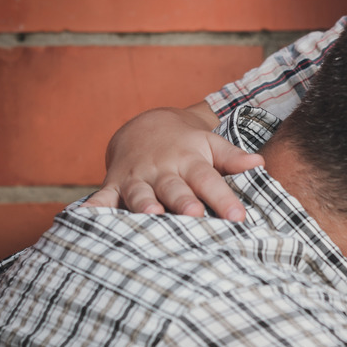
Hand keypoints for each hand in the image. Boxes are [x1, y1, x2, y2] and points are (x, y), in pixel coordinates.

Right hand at [87, 105, 263, 220]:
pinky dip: (94, 208)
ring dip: (144, 204)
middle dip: (183, 202)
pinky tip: (87, 220)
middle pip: (174, 187)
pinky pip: (103, 198)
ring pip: (140, 193)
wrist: (146, 127)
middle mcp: (162, 170)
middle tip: (195, 215)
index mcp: (189, 161)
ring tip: (151, 215)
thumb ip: (233, 157)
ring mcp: (136, 178)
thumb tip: (259, 162)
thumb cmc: (186, 144)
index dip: (223, 198)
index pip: (209, 180)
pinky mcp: (114, 185)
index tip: (239, 216)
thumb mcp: (211, 145)